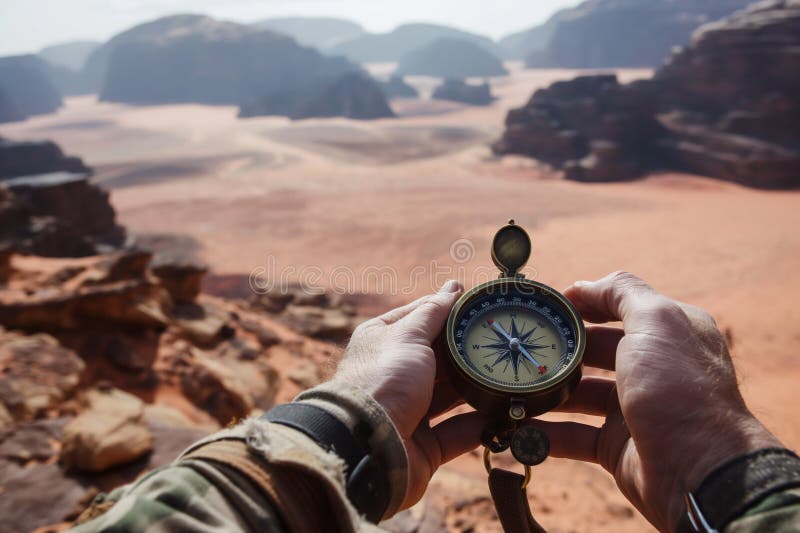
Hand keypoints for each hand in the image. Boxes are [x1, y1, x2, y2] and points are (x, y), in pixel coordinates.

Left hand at [333, 281, 486, 507]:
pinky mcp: (426, 445)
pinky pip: (461, 432)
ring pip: (453, 394)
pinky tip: (508, 413)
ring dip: (479, 386)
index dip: (448, 309)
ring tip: (512, 373)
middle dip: (469, 350)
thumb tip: (453, 288)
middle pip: (440, 357)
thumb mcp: (408, 335)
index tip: (482, 303)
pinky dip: (484, 424)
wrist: (366, 448)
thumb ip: (434, 312)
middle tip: (506, 338)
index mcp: (383, 341)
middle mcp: (396, 374)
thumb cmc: (383, 381)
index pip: (420, 317)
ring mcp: (411, 411)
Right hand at [535, 271, 781, 531]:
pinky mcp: (617, 446)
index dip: (584, 303)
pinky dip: (546, 432)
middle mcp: (653, 368)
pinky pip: (573, 435)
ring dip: (547, 390)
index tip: (546, 306)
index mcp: (668, 333)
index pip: (620, 307)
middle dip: (559, 347)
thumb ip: (622, 293)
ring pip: (579, 393)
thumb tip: (586, 285)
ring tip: (513, 386)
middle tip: (523, 346)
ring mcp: (633, 409)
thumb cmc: (678, 389)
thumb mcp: (656, 322)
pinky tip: (519, 426)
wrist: (698, 471)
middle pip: (595, 350)